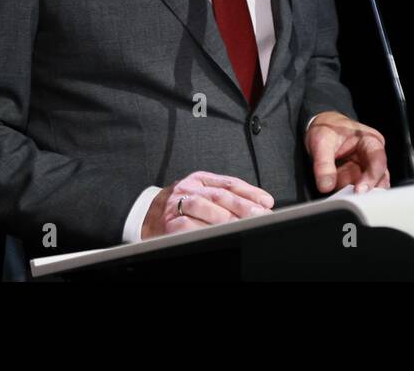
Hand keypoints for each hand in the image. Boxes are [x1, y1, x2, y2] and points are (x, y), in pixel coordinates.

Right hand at [141, 171, 274, 238]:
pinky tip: (217, 233)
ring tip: (241, 224)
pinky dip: (203, 229)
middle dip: (243, 206)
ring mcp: (177, 204)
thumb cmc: (180, 208)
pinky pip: (187, 225)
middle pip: (219, 195)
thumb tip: (258, 206)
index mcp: (199, 179)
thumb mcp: (201, 195)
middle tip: (260, 216)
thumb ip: (224, 198)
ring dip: (224, 216)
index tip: (267, 202)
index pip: (229, 183)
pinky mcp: (169, 223)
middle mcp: (188, 188)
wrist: (147, 218)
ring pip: (203, 205)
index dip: (250, 192)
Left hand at [306, 111, 390, 194]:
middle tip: (348, 196)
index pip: (378, 160)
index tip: (358, 190)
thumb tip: (326, 185)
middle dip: (363, 188)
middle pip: (378, 179)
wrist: (321, 128)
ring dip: (351, 190)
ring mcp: (366, 169)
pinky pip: (354, 190)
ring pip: (366, 187)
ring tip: (338, 186)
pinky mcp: (357, 179)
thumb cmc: (326, 128)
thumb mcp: (321, 142)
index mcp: (370, 140)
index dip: (371, 177)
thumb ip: (323, 164)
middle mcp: (372, 156)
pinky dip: (345, 192)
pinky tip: (337, 188)